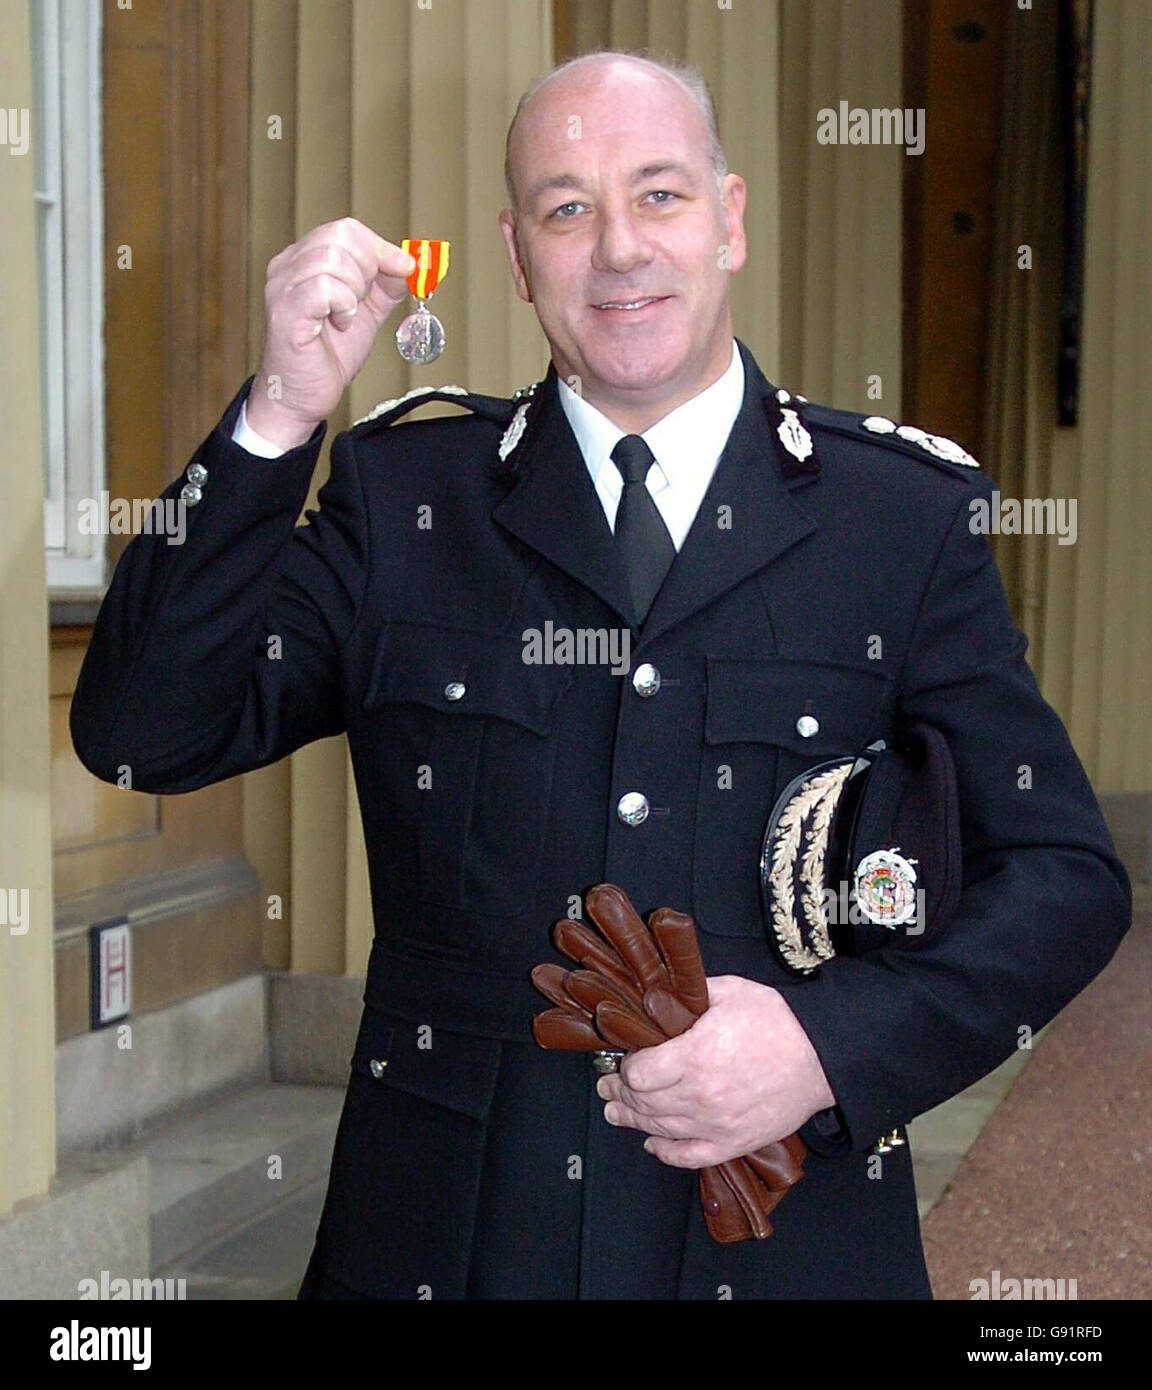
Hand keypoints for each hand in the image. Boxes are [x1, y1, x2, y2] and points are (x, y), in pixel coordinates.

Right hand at [246, 217, 416, 447]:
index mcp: (304, 261)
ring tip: (346, 317)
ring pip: (333, 260)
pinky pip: (324, 288)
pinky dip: (343, 306)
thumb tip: (407, 265)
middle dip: (369, 269)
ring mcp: (283, 288)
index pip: (346, 230)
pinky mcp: (286, 312)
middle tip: (363, 301)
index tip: (404, 268)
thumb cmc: (324, 356)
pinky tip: (339, 325)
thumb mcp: (364, 314)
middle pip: (341, 237)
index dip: (381, 247)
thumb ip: (384, 288)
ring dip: (354, 291)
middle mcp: (288, 267)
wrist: (300, 397)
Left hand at [596, 974, 835, 1167]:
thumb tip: (657, 997)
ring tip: (616, 1112)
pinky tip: (652, 1144)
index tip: (625, 1060)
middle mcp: (701, 1095)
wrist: (821, 1056)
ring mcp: (717, 1124)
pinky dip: (665, 1152)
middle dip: (619, 1095)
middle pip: (643, 1104)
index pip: (638, 1075)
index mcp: (695, 1055)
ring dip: (633, 1121)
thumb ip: (688, 995)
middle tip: (607, 1088)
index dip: (626, 1068)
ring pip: (659, 1129)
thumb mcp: (729, 992)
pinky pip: (689, 1156)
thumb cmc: (777, 1021)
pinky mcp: (734, 1142)